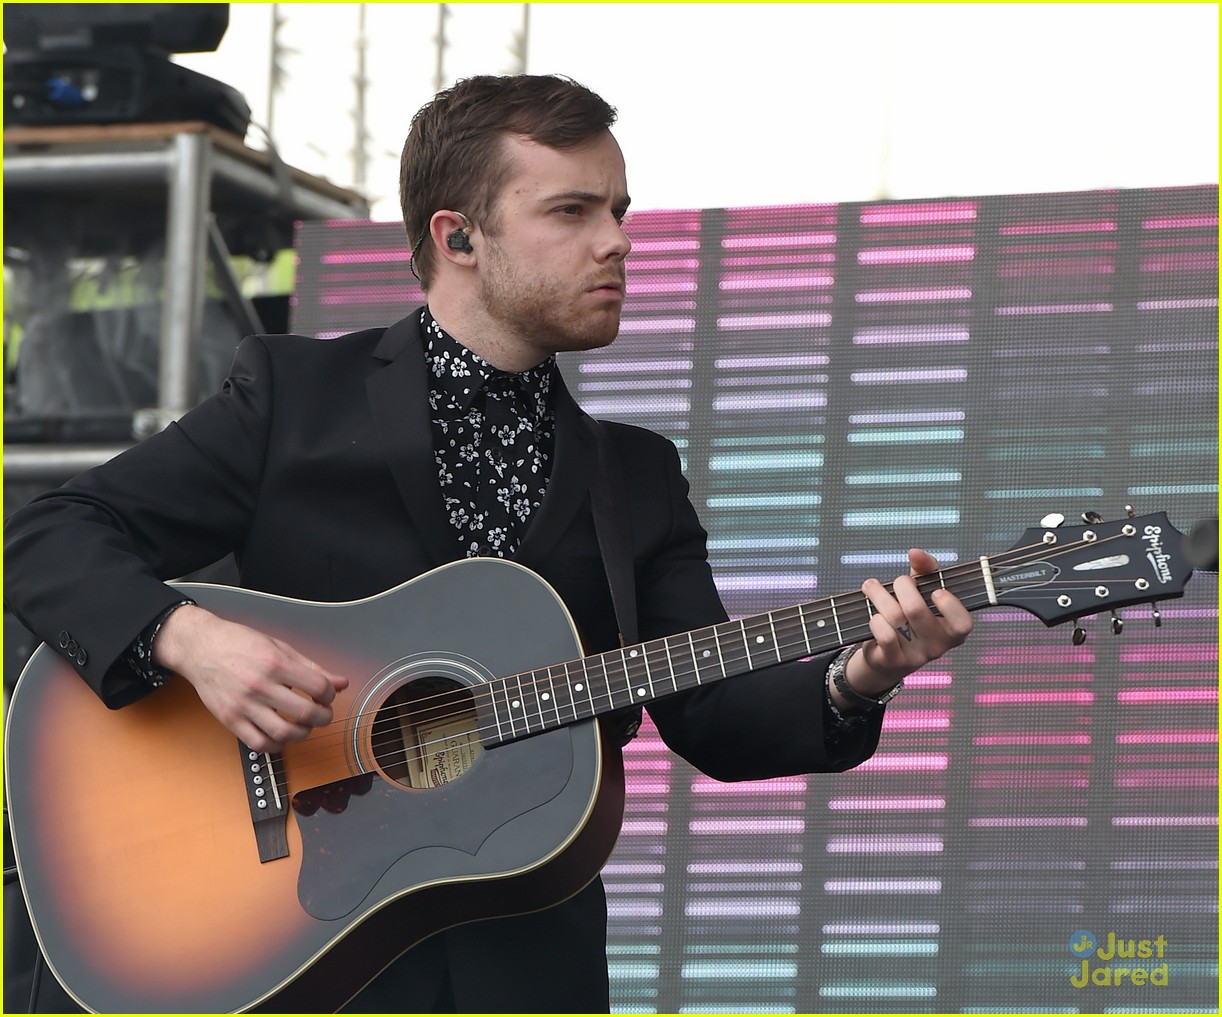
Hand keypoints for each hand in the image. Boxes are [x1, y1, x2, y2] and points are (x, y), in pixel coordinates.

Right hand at [154, 605, 348, 751]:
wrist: (201, 647)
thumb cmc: (240, 644)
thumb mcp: (280, 648)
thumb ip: (312, 667)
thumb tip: (341, 682)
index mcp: (275, 664)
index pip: (318, 688)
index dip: (330, 695)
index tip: (327, 695)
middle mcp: (259, 685)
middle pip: (305, 713)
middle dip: (322, 717)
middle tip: (322, 714)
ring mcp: (243, 705)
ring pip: (283, 733)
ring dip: (302, 733)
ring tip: (303, 725)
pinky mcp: (230, 719)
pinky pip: (258, 743)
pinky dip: (276, 745)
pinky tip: (281, 735)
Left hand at [844, 548, 973, 698]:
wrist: (887, 657)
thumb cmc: (910, 618)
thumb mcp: (923, 591)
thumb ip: (925, 569)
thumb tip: (915, 552)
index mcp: (952, 630)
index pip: (962, 623)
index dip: (950, 606)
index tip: (936, 591)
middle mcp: (937, 646)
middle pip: (916, 610)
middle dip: (902, 586)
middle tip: (898, 581)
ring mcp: (915, 656)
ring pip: (894, 617)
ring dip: (878, 595)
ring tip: (871, 587)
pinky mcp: (893, 661)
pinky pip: (883, 633)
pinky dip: (875, 618)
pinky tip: (873, 614)